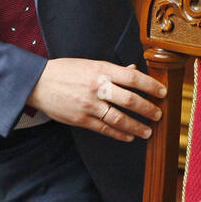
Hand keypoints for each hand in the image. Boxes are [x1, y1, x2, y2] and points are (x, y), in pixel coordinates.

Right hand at [26, 59, 165, 141]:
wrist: (37, 83)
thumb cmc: (65, 71)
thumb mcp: (89, 64)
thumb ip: (112, 70)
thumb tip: (134, 71)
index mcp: (100, 70)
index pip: (132, 78)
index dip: (151, 86)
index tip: (162, 93)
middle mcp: (97, 87)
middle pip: (130, 100)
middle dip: (148, 109)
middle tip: (158, 114)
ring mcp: (89, 105)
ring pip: (119, 118)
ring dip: (136, 127)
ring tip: (148, 131)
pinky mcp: (81, 119)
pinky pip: (104, 129)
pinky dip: (119, 134)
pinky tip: (129, 136)